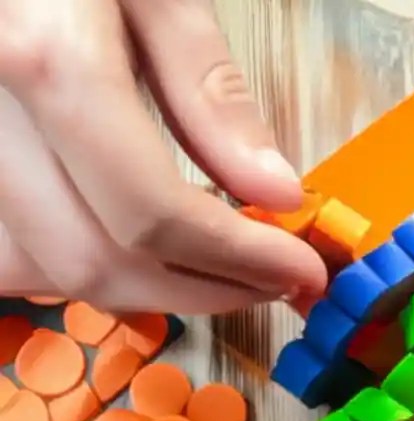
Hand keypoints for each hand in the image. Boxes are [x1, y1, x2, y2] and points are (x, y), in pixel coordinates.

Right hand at [0, 0, 325, 312]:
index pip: (151, 209)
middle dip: (197, 290)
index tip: (299, 269)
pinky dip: (67, 261)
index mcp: (41, 59)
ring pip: (36, 268)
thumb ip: (208, 90)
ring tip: (209, 262)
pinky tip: (127, 240)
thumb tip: (274, 191)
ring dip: (135, 285)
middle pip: (91, 258)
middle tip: (268, 283)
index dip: (237, 259)